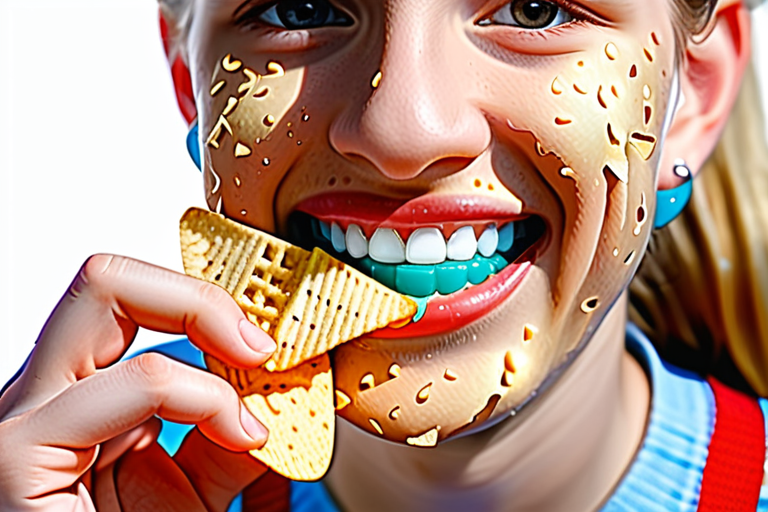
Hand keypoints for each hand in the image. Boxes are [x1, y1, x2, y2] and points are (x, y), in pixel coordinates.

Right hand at [0, 255, 276, 510]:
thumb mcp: (196, 489)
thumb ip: (228, 432)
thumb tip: (282, 385)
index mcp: (87, 399)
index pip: (132, 304)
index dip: (207, 298)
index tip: (273, 328)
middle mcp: (49, 396)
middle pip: (105, 278)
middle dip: (200, 290)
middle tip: (260, 336)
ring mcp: (28, 417)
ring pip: (105, 295)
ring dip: (207, 321)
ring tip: (257, 375)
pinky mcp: (20, 453)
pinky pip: (131, 383)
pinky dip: (203, 395)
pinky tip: (239, 432)